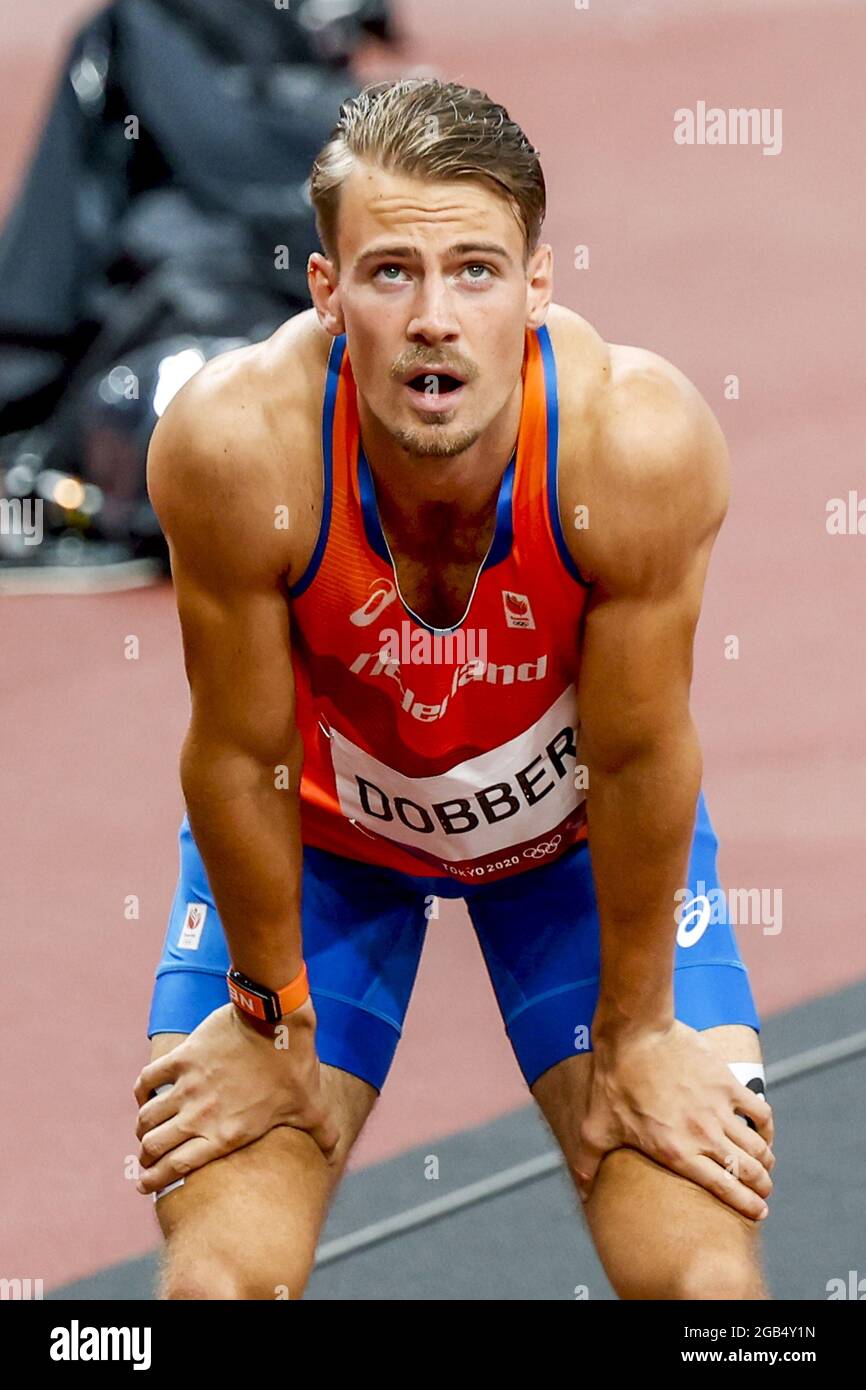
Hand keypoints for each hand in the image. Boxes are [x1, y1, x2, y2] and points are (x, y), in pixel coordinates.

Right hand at [133, 999, 339, 1193]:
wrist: (276, 1020)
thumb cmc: (293, 1066)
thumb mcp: (311, 1107)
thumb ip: (322, 1135)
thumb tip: (336, 1155)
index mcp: (225, 1135)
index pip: (176, 1167)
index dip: (155, 1179)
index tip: (144, 1184)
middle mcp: (200, 1116)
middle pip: (153, 1145)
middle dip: (145, 1156)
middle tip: (145, 1158)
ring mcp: (188, 1087)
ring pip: (147, 1117)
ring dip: (143, 1127)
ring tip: (145, 1131)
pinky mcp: (183, 1059)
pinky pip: (149, 1080)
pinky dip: (143, 1091)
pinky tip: (146, 1095)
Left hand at [574, 1019, 774, 1219]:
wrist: (635, 1034)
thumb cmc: (614, 1080)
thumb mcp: (595, 1127)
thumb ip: (588, 1163)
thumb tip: (581, 1191)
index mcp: (676, 1152)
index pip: (724, 1188)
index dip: (747, 1205)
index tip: (759, 1212)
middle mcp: (703, 1136)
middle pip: (748, 1171)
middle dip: (761, 1187)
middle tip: (763, 1191)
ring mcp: (718, 1110)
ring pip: (758, 1146)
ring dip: (766, 1160)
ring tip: (764, 1165)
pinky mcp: (727, 1083)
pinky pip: (760, 1111)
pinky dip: (767, 1125)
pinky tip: (764, 1130)